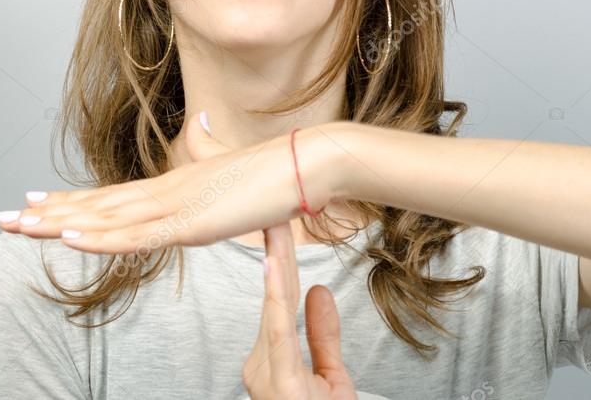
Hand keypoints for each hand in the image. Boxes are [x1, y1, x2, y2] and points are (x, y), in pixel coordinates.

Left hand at [0, 113, 341, 253]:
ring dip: (60, 224)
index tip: (36, 200)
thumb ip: (212, 153)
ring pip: (107, 218)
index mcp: (175, 183)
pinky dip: (100, 238)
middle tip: (5, 216)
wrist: (306, 162)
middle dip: (49, 212)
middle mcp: (167, 190)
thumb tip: (202, 128)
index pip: (114, 195)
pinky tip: (68, 239)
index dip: (73, 199)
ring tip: (19, 227)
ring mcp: (177, 204)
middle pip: (99, 204)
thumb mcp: (234, 169)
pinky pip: (137, 235)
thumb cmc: (276, 170)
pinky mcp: (192, 222)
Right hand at [242, 222, 357, 399]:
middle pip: (276, 297)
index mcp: (270, 361)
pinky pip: (279, 330)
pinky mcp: (282, 382)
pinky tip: (272, 265)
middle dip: (277, 251)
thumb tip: (318, 290)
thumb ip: (322, 335)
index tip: (281, 228)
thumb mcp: (329, 375)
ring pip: (276, 304)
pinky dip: (275, 294)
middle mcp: (260, 365)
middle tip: (276, 207)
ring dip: (277, 260)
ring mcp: (267, 374)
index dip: (282, 262)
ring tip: (276, 224)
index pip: (279, 301)